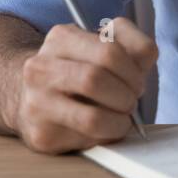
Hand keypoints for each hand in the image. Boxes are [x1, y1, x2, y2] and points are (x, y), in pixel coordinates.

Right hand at [12, 16, 157, 153]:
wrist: (33, 97)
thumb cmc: (82, 71)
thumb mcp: (106, 46)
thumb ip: (133, 45)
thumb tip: (144, 59)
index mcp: (62, 38)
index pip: (110, 51)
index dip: (134, 71)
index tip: (137, 81)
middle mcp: (41, 67)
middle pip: (97, 80)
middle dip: (126, 96)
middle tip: (130, 102)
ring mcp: (36, 102)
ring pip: (93, 118)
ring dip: (119, 121)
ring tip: (121, 119)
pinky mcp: (40, 135)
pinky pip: (86, 140)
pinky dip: (104, 136)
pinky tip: (101, 129)